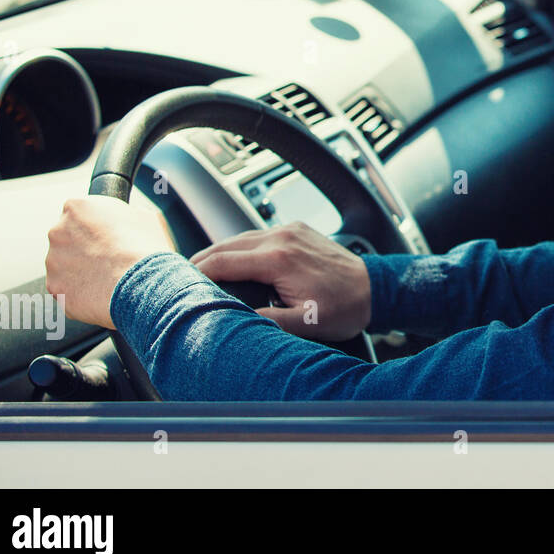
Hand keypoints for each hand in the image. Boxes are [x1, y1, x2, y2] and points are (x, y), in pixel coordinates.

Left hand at [45, 196, 176, 328]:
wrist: (143, 287)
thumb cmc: (147, 250)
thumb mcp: (145, 217)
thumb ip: (124, 215)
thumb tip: (124, 221)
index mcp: (78, 207)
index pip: (78, 212)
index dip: (95, 225)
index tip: (107, 236)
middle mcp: (58, 231)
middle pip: (66, 238)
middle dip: (83, 248)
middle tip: (107, 259)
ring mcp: (53, 261)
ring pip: (63, 265)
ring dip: (79, 271)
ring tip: (107, 280)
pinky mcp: (54, 287)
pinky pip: (65, 289)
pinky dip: (79, 292)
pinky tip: (100, 294)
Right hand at [190, 221, 372, 340]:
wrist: (374, 289)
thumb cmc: (344, 308)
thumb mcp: (304, 324)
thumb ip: (265, 322)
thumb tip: (232, 320)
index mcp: (279, 259)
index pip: (223, 262)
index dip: (196, 273)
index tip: (178, 285)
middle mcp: (281, 237)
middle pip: (225, 246)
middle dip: (199, 262)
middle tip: (179, 280)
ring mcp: (289, 230)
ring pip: (239, 238)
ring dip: (218, 254)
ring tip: (199, 273)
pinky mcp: (296, 230)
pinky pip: (257, 236)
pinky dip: (239, 248)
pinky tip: (231, 263)